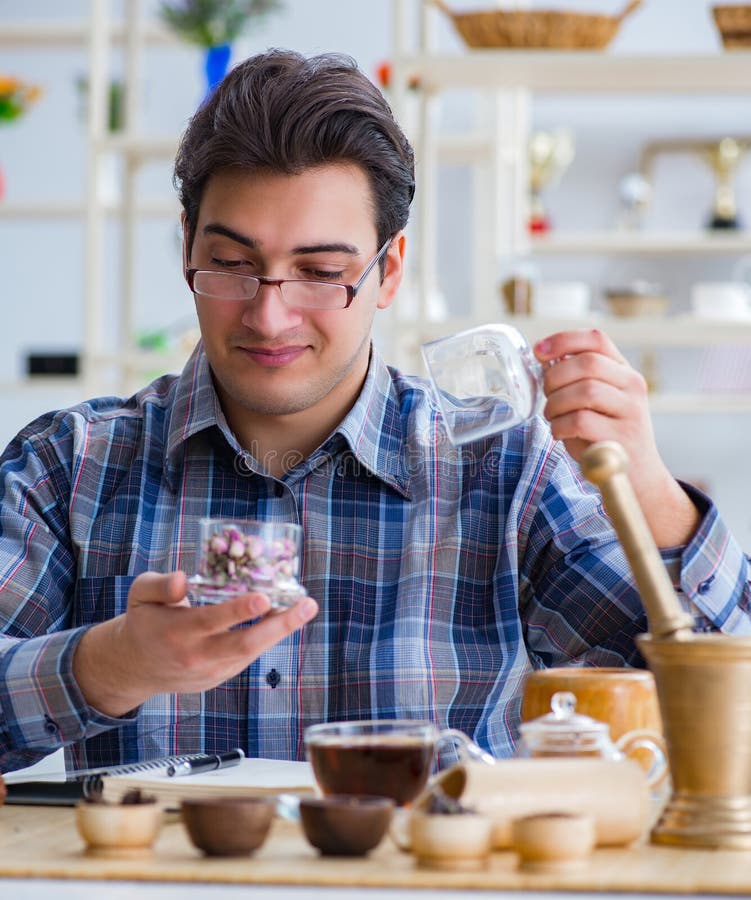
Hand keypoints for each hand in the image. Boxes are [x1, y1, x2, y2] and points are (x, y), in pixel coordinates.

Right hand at [73, 571, 317, 717]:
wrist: (135, 666)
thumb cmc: (144, 620)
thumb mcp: (141, 594)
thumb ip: (160, 584)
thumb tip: (184, 579)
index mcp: (176, 632)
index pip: (212, 622)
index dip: (239, 610)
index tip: (264, 597)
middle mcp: (196, 655)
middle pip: (243, 644)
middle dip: (279, 626)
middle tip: (306, 605)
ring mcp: (211, 670)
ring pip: (251, 652)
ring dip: (281, 630)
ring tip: (305, 608)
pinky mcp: (220, 677)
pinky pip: (248, 656)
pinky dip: (267, 637)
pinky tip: (284, 618)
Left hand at [534, 328, 699, 546]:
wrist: (638, 478)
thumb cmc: (607, 437)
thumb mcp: (596, 404)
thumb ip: (577, 381)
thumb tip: (545, 360)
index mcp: (624, 372)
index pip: (596, 340)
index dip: (563, 340)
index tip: (538, 351)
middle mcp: (632, 387)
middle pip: (587, 363)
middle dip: (554, 377)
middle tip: (547, 396)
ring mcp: (630, 412)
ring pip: (584, 391)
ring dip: (556, 404)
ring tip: (552, 417)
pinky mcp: (621, 439)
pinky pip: (581, 421)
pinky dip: (560, 426)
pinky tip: (559, 432)